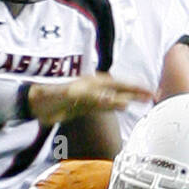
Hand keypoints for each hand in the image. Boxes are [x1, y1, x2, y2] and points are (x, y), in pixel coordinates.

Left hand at [29, 74, 150, 126]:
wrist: (34, 103)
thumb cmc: (52, 94)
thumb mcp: (76, 95)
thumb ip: (98, 99)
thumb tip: (119, 102)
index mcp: (96, 82)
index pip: (122, 85)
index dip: (137, 89)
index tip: (152, 92)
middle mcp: (95, 87)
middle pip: (122, 90)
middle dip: (138, 92)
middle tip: (155, 96)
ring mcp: (90, 96)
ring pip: (115, 97)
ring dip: (129, 99)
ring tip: (144, 101)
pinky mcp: (83, 106)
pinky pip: (104, 105)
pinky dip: (115, 106)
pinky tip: (122, 107)